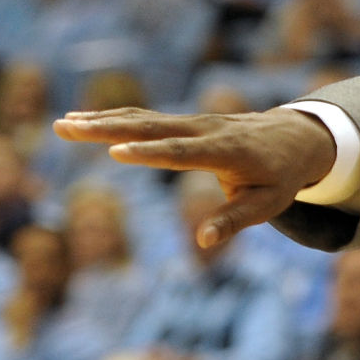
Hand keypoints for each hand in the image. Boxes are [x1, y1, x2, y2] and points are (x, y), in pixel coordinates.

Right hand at [53, 107, 337, 247]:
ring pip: (142, 119)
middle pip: (150, 128)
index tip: (115, 153)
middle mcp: (205, 130)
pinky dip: (114, 118)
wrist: (297, 137)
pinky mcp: (185, 122)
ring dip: (100, 120)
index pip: (181, 153)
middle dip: (106, 128)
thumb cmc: (281, 177)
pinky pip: (146, 118)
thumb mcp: (268, 204)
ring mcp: (193, 122)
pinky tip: (83, 120)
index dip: (148, 154)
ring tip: (62, 123)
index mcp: (225, 152)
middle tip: (67, 127)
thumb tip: (203, 242)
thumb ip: (235, 220)